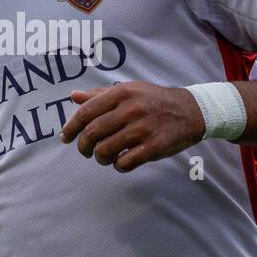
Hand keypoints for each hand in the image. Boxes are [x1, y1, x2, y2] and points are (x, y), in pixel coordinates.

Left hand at [59, 81, 205, 172]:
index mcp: (121, 93)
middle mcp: (130, 109)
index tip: (65, 138)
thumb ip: (100, 95)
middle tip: (85, 151)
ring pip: (105, 150)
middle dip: (83, 146)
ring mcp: (142, 128)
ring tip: (105, 157)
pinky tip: (121, 162)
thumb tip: (73, 96)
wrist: (191, 110)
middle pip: (92, 133)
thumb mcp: (129, 90)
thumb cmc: (154, 100)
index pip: (86, 112)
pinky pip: (125, 162)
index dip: (71, 127)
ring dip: (100, 158)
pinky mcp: (153, 146)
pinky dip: (118, 166)